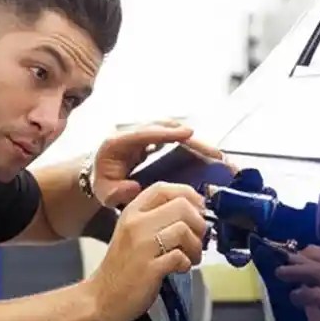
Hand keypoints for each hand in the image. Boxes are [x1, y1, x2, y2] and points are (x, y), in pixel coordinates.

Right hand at [85, 182, 208, 320]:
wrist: (101, 298)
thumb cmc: (123, 267)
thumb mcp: (134, 232)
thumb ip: (159, 218)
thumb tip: (196, 210)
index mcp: (132, 212)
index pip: (165, 188)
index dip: (189, 195)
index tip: (197, 211)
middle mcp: (136, 224)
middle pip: (182, 206)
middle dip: (199, 224)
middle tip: (197, 240)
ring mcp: (141, 246)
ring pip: (184, 230)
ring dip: (196, 246)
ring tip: (190, 257)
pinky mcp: (148, 268)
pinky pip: (180, 257)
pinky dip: (186, 264)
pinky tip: (179, 269)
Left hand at [91, 121, 226, 207]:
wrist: (100, 175)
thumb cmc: (103, 183)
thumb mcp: (104, 191)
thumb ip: (116, 192)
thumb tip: (134, 188)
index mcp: (118, 142)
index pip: (145, 133)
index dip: (167, 132)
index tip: (187, 133)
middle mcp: (134, 133)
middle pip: (166, 128)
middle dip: (191, 138)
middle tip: (213, 152)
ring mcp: (146, 134)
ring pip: (175, 131)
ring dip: (196, 142)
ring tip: (218, 156)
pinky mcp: (156, 139)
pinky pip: (177, 138)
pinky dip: (194, 145)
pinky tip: (211, 157)